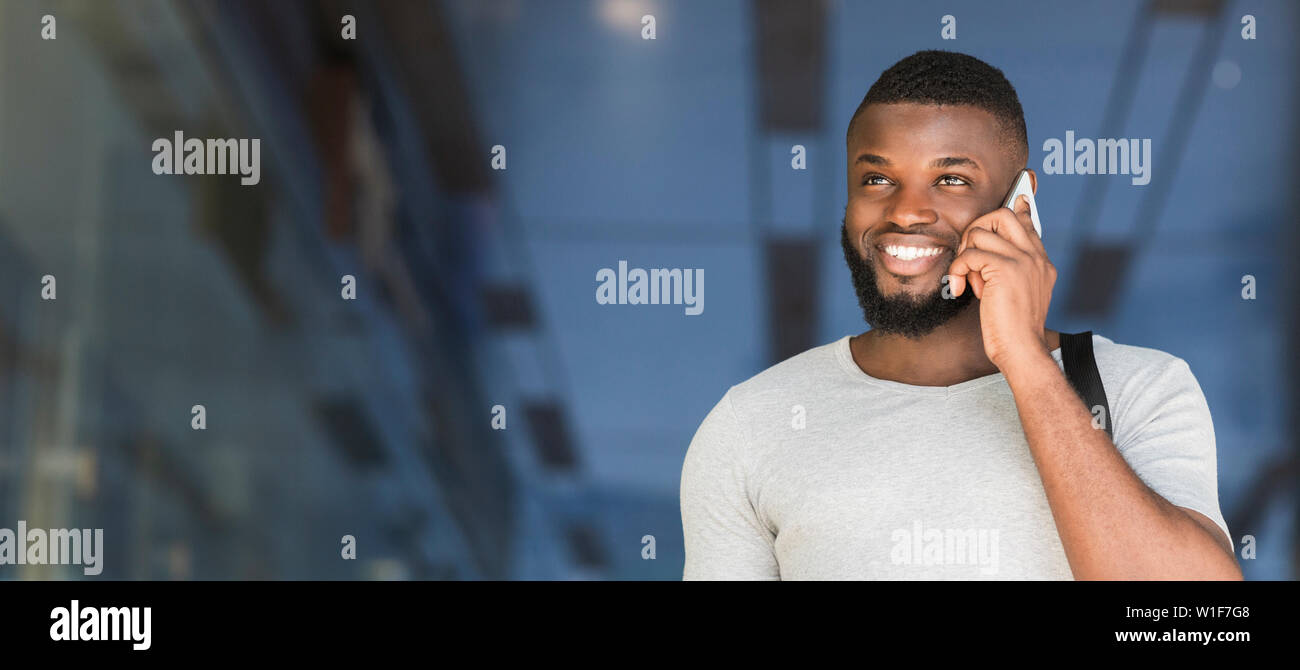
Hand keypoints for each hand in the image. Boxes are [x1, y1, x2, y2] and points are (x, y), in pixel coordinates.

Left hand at [946, 194, 1056, 370]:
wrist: (1021, 349)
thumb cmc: (1014, 329)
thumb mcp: (1017, 293)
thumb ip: (1009, 270)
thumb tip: (986, 253)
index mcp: (1041, 262)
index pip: (1027, 221)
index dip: (1015, 209)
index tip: (1017, 200)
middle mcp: (1035, 256)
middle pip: (1002, 214)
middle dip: (977, 227)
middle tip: (969, 254)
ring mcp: (1022, 260)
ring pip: (980, 232)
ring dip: (965, 255)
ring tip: (970, 280)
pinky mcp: (1004, 269)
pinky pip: (969, 254)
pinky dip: (958, 270)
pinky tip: (962, 288)